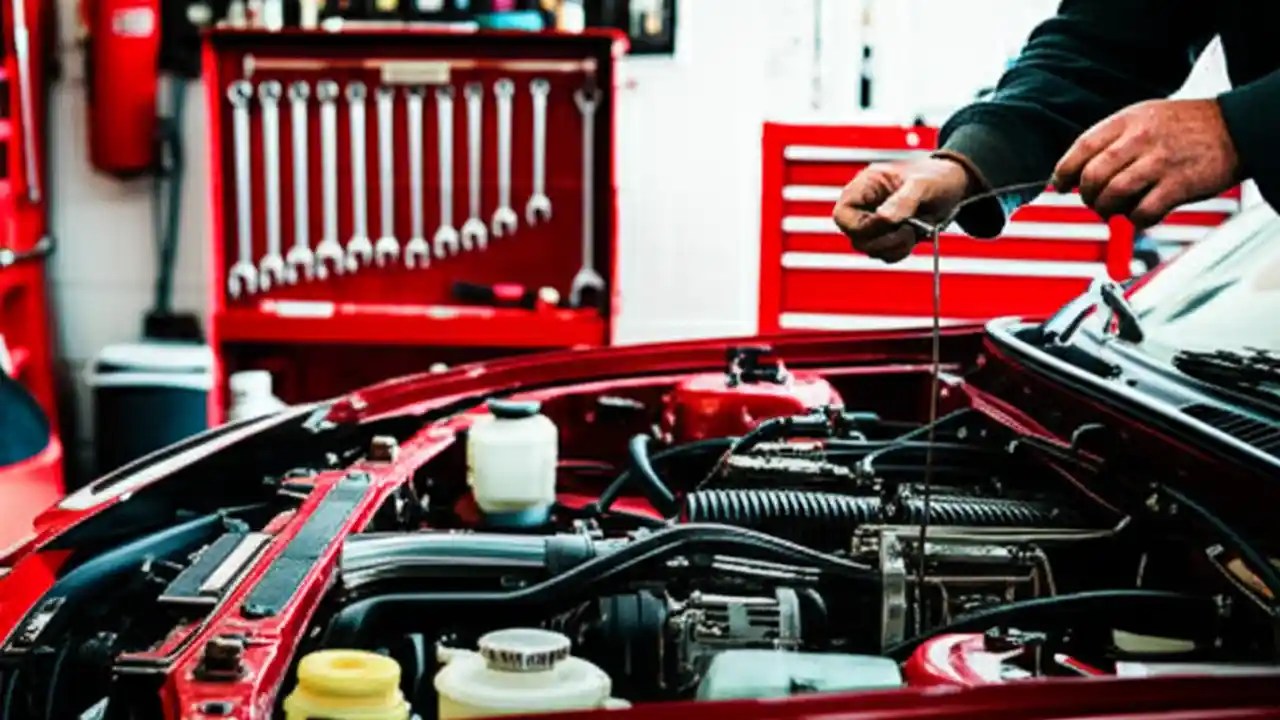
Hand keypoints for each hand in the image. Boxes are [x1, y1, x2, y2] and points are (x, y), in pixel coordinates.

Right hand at [832, 158, 969, 262]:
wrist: (955, 185)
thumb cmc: (937, 177)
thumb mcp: (923, 184)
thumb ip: (903, 200)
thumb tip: (883, 219)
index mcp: (865, 187)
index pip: (843, 215)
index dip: (861, 225)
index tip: (889, 222)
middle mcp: (865, 207)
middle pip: (856, 237)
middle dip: (884, 238)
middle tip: (909, 228)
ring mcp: (875, 224)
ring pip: (870, 250)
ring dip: (895, 246)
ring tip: (915, 229)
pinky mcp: (888, 237)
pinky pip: (885, 255)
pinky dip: (900, 251)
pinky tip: (915, 235)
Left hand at [1052, 99, 1240, 226]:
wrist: (1236, 127)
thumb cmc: (1186, 127)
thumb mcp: (1144, 118)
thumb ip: (1112, 141)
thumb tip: (1078, 174)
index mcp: (1127, 121)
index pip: (1081, 148)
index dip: (1064, 172)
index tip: (1059, 186)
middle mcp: (1140, 139)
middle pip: (1093, 175)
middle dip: (1087, 196)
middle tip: (1094, 202)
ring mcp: (1160, 161)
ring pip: (1113, 194)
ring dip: (1107, 210)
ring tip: (1114, 211)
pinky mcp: (1179, 184)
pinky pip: (1143, 212)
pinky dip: (1135, 221)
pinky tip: (1140, 217)